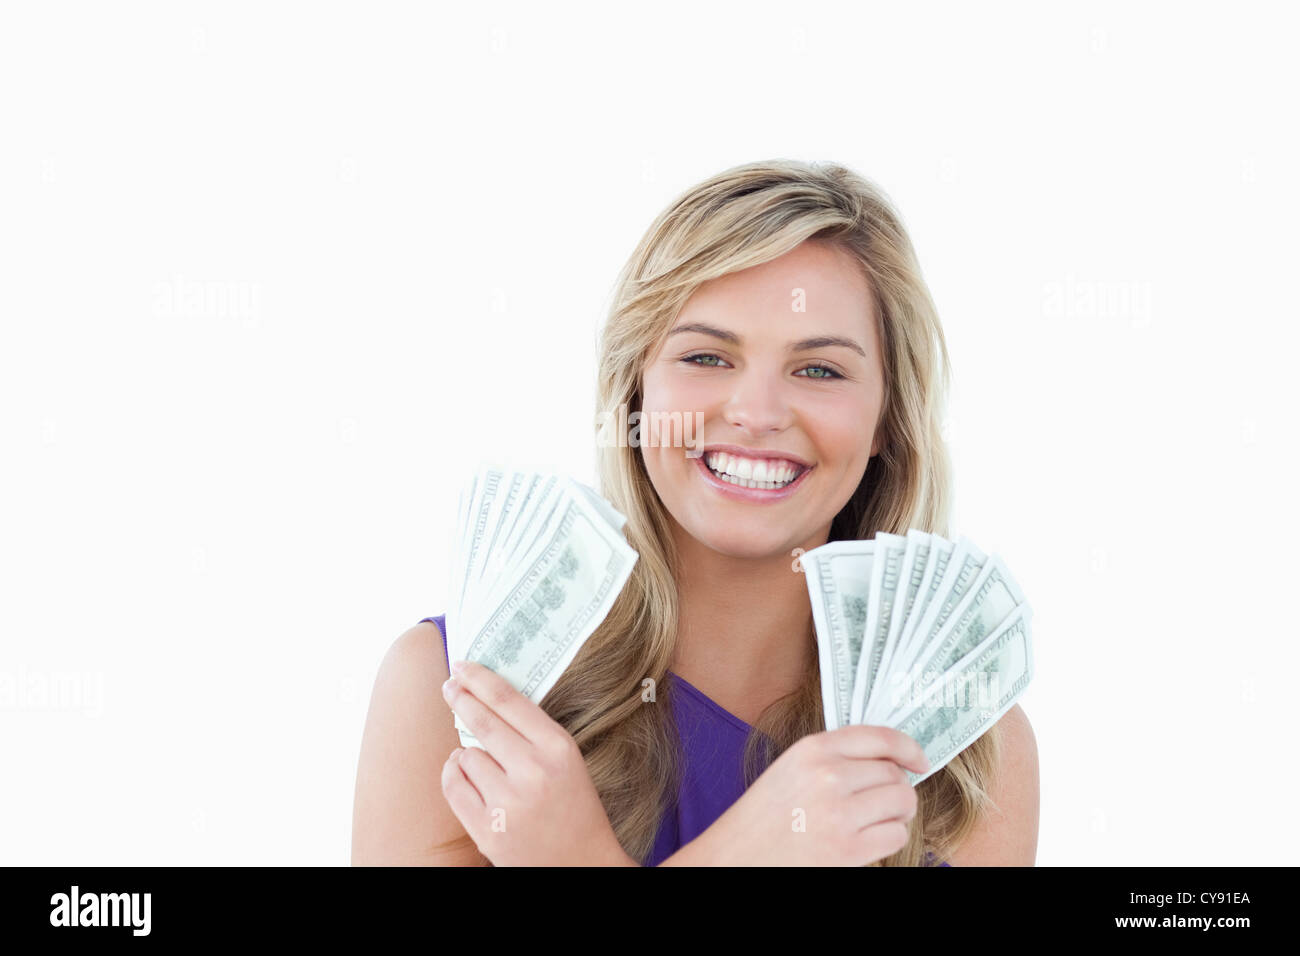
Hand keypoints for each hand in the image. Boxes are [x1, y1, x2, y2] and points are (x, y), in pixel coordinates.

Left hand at [439, 660, 632, 865]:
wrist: (583, 866)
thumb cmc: (575, 809)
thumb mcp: (567, 761)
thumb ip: (532, 733)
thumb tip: (482, 699)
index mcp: (558, 749)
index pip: (510, 701)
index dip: (480, 679)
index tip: (462, 666)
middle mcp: (533, 772)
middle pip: (482, 720)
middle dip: (460, 698)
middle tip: (449, 686)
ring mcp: (508, 803)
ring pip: (466, 754)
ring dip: (469, 753)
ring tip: (489, 768)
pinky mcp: (488, 830)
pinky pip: (454, 784)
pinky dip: (455, 774)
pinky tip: (465, 773)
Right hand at [692, 724, 930, 865]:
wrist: (735, 856)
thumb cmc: (763, 817)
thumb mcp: (791, 769)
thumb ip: (832, 758)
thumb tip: (889, 762)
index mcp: (812, 749)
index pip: (879, 737)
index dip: (908, 747)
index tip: (919, 760)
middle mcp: (828, 775)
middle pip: (895, 773)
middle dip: (899, 788)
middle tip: (885, 803)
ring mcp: (839, 813)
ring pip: (902, 802)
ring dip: (898, 814)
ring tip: (877, 822)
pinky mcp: (848, 849)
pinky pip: (896, 835)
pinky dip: (891, 839)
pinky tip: (869, 841)